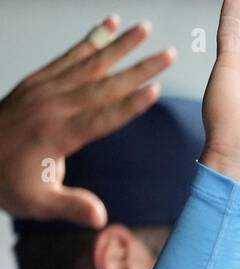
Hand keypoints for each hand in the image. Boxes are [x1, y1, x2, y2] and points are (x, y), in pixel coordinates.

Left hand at [0, 16, 174, 225]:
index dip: (131, 105)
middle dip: (139, 67)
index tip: (155, 89)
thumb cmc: (8, 183)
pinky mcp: (38, 80)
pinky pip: (69, 55)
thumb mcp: (38, 203)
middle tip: (168, 54)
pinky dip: (90, 39)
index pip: (102, 117)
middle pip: (105, 84)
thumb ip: (71, 206)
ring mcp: (45, 89)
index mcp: (59, 134)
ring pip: (89, 63)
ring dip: (120, 45)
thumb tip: (100, 217)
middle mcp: (53, 105)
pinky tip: (107, 25)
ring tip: (144, 28)